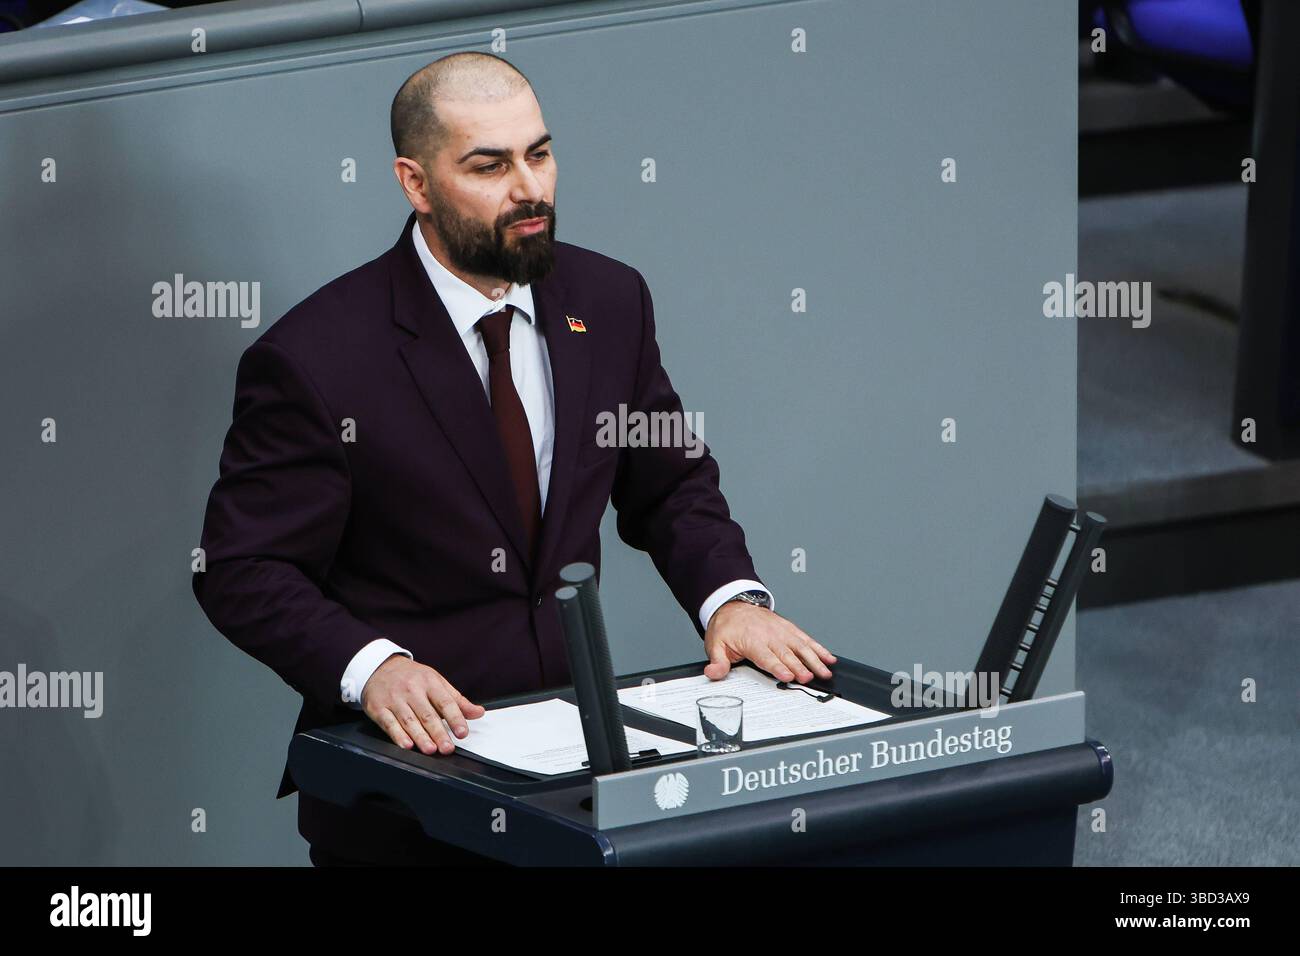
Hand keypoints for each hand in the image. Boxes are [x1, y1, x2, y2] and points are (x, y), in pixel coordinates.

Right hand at [361, 655, 485, 755]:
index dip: (455, 718)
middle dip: (438, 733)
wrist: (379, 667)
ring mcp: (395, 699)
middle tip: (447, 748)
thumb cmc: (411, 677)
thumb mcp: (436, 682)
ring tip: (431, 749)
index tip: (462, 732)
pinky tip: (406, 744)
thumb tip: (477, 712)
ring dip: (420, 737)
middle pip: (427, 714)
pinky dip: (398, 735)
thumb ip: (457, 700)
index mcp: (429, 682)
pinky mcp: (379, 708)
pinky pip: (389, 723)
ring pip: (409, 720)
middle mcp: (412, 690)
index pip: (445, 702)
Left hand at [703, 601, 835, 682]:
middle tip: (809, 677)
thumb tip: (713, 673)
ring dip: (814, 659)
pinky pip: (806, 639)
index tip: (788, 676)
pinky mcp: (789, 629)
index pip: (767, 657)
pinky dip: (819, 648)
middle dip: (799, 666)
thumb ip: (718, 662)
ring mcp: (782, 631)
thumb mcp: (716, 645)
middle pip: (787, 653)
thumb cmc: (727, 628)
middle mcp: (770, 635)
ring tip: (825, 671)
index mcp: (752, 641)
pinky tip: (829, 658)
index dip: (778, 667)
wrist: (733, 605)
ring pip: (801, 646)